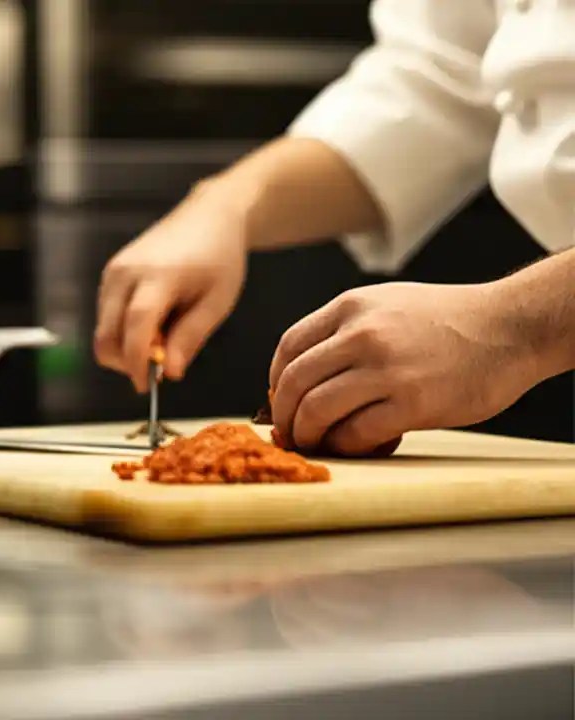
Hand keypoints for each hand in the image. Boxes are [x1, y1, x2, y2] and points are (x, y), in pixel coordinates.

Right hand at [95, 183, 247, 390]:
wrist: (207, 217)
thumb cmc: (218, 258)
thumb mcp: (217, 302)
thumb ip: (190, 337)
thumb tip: (169, 372)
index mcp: (158, 275)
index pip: (136, 327)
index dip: (137, 362)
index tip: (146, 386)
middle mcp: (126, 272)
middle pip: (107, 334)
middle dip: (127, 362)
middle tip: (160, 364)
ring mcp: (113, 271)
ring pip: (103, 329)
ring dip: (126, 347)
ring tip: (164, 335)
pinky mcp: (110, 274)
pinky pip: (107, 316)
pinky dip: (124, 331)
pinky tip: (154, 322)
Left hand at [268, 281, 533, 455]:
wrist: (509, 328)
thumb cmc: (447, 321)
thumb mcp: (385, 304)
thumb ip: (343, 331)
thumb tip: (299, 377)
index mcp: (351, 307)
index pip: (288, 346)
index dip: (275, 379)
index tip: (281, 399)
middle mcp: (363, 335)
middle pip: (294, 382)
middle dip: (284, 415)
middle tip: (290, 432)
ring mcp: (387, 369)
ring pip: (317, 410)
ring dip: (308, 435)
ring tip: (316, 442)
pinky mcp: (413, 403)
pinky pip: (357, 433)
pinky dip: (347, 446)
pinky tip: (356, 445)